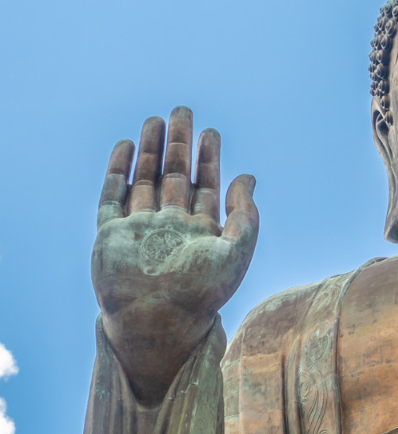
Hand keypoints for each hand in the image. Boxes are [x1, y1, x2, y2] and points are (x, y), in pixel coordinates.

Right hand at [93, 107, 258, 403]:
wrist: (158, 320)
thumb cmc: (202, 293)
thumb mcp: (237, 253)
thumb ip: (246, 216)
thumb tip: (249, 176)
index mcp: (201, 233)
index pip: (206, 187)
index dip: (209, 159)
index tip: (211, 133)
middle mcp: (171, 227)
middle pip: (174, 176)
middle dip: (179, 145)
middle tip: (183, 112)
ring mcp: (140, 229)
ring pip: (145, 180)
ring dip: (150, 150)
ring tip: (156, 119)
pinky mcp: (112, 234)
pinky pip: (113, 196)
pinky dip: (118, 171)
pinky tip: (127, 146)